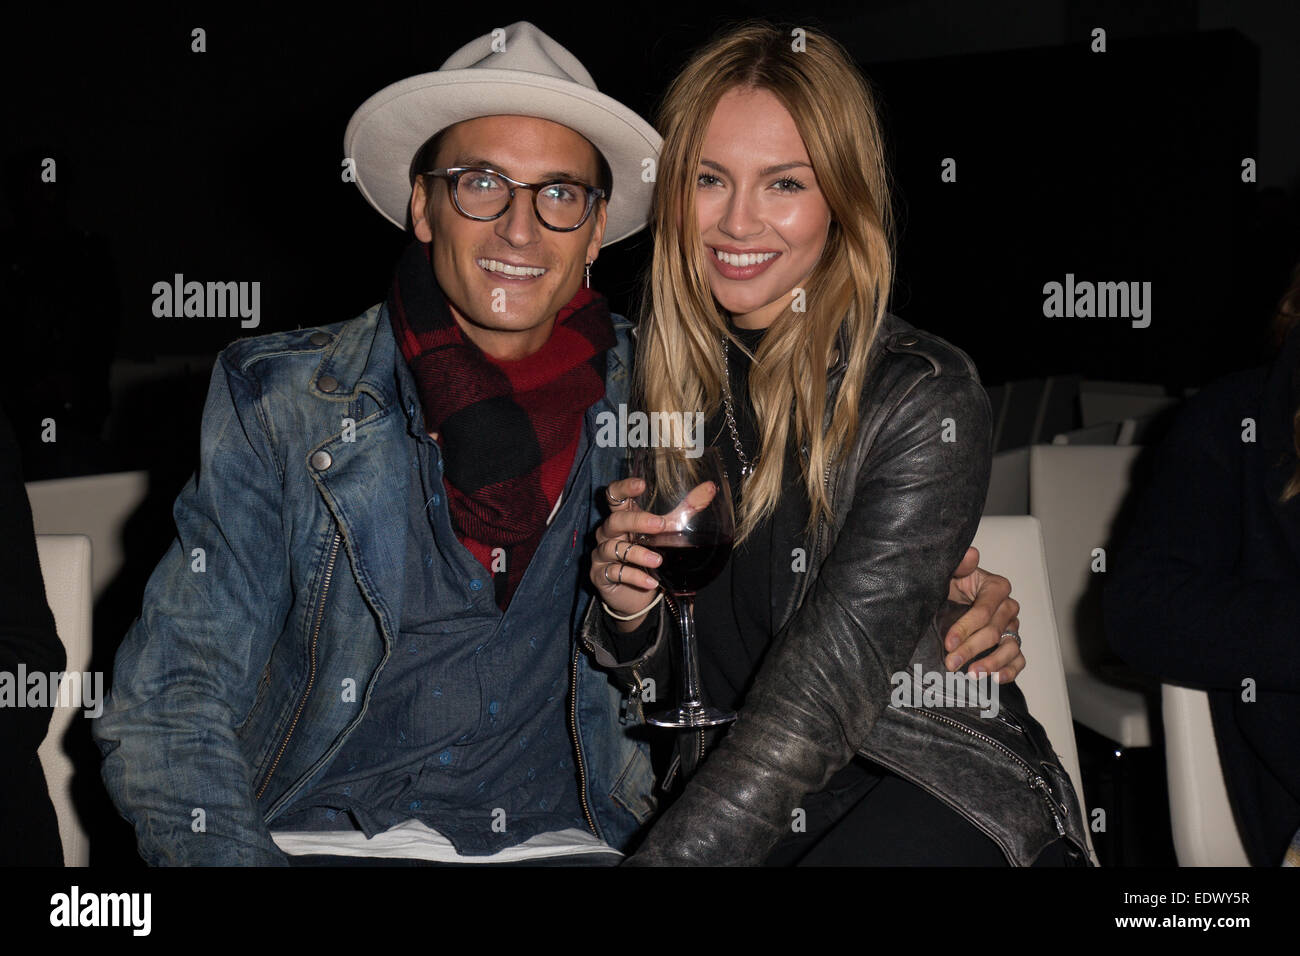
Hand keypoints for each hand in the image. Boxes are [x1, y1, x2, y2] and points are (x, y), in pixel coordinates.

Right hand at [592, 477, 718, 628]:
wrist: (634, 592)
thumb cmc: (648, 552)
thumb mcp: (667, 529)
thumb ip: (686, 509)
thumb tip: (710, 488)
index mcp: (622, 515)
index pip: (614, 494)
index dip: (624, 487)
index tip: (641, 484)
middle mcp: (609, 532)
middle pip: (615, 520)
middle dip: (636, 521)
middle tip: (659, 525)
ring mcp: (602, 553)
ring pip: (614, 548)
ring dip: (638, 554)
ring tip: (659, 560)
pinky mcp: (601, 574)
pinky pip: (616, 573)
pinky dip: (635, 577)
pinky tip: (652, 582)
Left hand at [942, 546, 1025, 682]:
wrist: (947, 601)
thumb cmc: (949, 586)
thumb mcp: (948, 573)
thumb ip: (959, 564)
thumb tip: (971, 554)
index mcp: (996, 587)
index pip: (984, 611)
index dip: (966, 628)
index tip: (948, 642)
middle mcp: (1008, 607)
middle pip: (994, 632)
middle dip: (971, 649)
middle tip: (951, 663)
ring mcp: (1012, 627)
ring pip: (1010, 648)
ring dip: (991, 663)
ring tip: (972, 674)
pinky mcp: (1012, 644)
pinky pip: (1019, 660)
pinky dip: (1010, 671)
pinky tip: (996, 679)